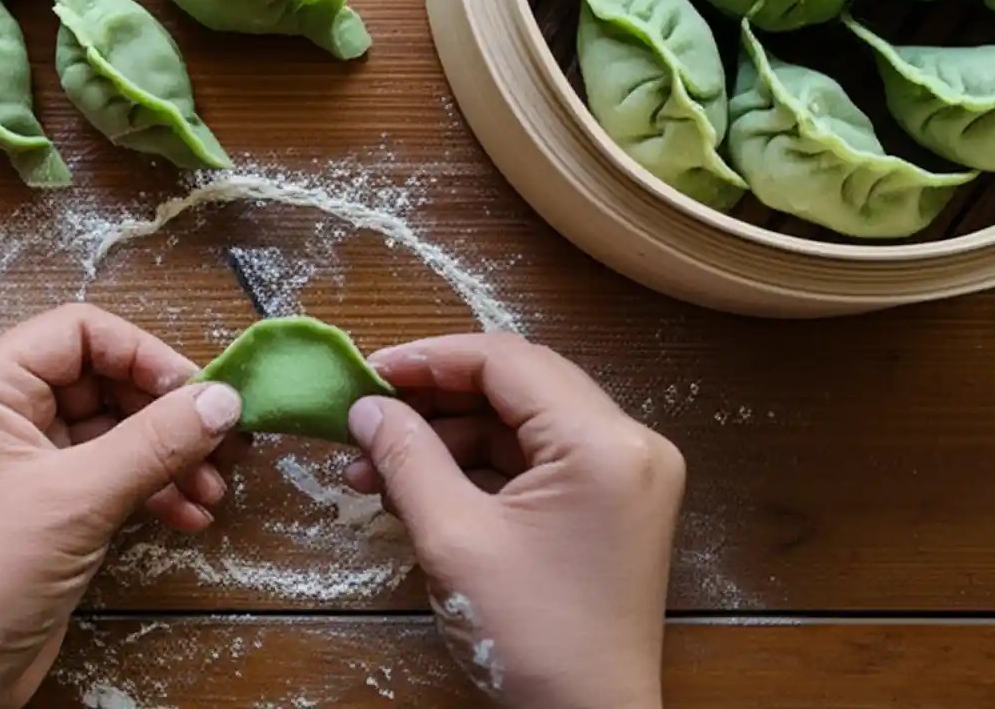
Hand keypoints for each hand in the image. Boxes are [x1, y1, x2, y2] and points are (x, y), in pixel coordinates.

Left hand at [0, 304, 244, 708]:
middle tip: (225, 446)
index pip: (79, 333)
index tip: (199, 393)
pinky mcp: (43, 510)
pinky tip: (188, 516)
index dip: (145, 355)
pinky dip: (150, 490)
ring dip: (168, 457)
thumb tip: (224, 400)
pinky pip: (108, 477)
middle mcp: (2, 415)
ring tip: (214, 491)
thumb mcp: (76, 500)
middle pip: (104, 382)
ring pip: (113, 433)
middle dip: (167, 414)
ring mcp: (23, 464)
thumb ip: (154, 443)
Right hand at [345, 334, 683, 708]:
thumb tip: (365, 407)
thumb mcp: (453, 539)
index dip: (429, 359)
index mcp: (604, 443)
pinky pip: (536, 462)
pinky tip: (417, 487)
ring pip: (521, 424)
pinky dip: (478, 469)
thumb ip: (407, 458)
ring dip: (449, 438)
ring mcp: (626, 475)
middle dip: (434, 399)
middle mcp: (629, 444)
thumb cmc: (527, 636)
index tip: (367, 372)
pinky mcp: (611, 504)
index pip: (507, 362)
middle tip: (367, 415)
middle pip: (517, 387)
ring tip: (374, 468)